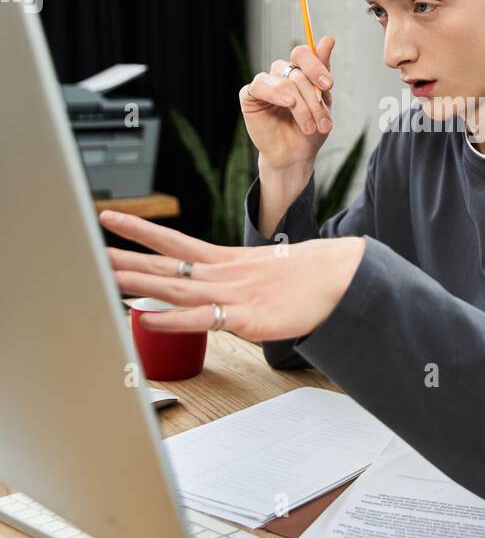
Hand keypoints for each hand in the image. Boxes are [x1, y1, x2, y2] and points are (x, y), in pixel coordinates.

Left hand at [100, 210, 364, 340]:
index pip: (174, 241)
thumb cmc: (309, 278)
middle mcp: (223, 273)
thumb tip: (225, 289)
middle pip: (165, 261)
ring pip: (174, 286)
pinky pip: (200, 319)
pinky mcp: (244, 318)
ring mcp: (232, 294)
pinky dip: (171, 319)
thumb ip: (240, 280)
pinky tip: (145, 318)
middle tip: (90, 245)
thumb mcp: (267, 272)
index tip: (112, 217)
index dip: (141, 230)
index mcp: (227, 260)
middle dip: (125, 255)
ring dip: (137, 281)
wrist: (342, 278)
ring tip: (104, 274)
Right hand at [240, 36, 335, 172]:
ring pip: (284, 81)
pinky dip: (276, 93)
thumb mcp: (323, 102)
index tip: (328, 85)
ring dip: (301, 105)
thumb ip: (322, 72)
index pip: (303, 54)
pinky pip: (260, 85)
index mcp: (299, 72)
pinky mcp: (249, 96)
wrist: (295, 156)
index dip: (316, 66)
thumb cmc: (310, 130)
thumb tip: (328, 38)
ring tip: (309, 127)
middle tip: (323, 121)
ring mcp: (265, 83)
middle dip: (313, 97)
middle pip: (297, 70)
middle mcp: (281, 74)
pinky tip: (287, 103)